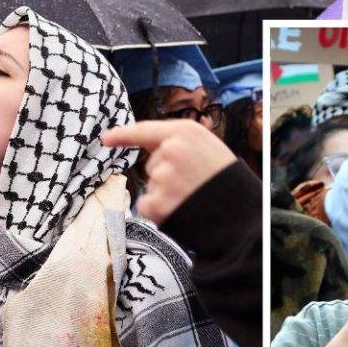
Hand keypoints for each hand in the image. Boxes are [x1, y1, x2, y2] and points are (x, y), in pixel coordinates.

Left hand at [100, 119, 239, 223]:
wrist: (241, 216)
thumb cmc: (227, 181)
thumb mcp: (209, 147)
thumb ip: (181, 143)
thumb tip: (151, 148)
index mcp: (185, 132)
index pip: (144, 130)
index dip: (122, 135)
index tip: (106, 139)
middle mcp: (171, 150)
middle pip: (153, 163)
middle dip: (167, 173)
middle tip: (195, 184)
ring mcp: (162, 177)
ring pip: (152, 185)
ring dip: (166, 193)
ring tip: (192, 198)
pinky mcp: (156, 202)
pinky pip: (147, 204)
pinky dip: (159, 211)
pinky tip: (181, 211)